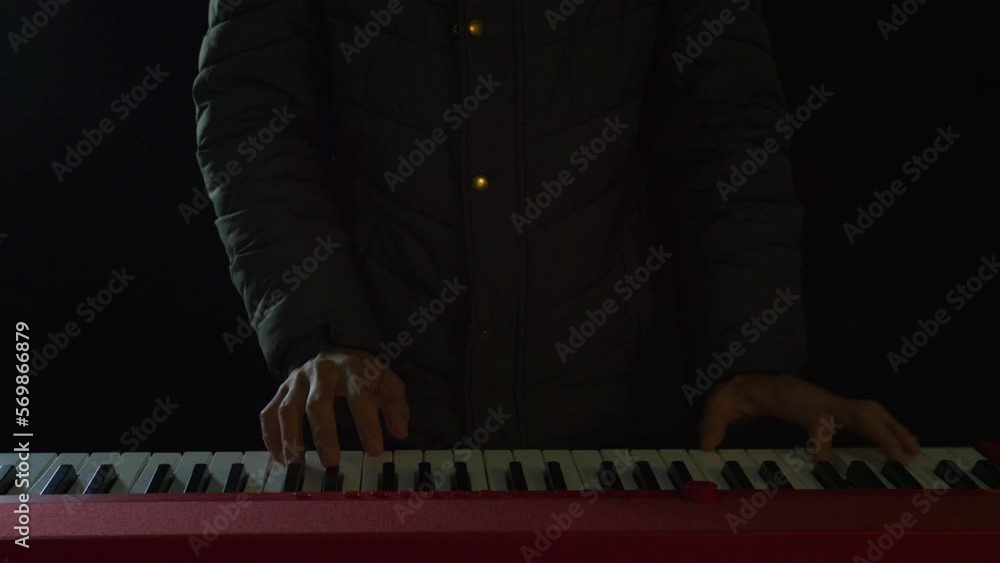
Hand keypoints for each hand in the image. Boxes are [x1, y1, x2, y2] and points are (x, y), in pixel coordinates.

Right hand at [260, 348, 409, 466]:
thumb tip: (401, 432)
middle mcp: (320, 372)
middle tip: (331, 462)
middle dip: (324, 433)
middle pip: (318, 402)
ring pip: (287, 408)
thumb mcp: (386, 381)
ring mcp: (296, 380)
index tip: (375, 451)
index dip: (367, 423)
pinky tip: (280, 458)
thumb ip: (395, 404)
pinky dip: (270, 437)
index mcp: (352, 368)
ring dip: (291, 438)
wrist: (333, 353)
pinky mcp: (281, 390)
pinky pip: (269, 413)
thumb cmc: (362, 374)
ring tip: (297, 464)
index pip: (359, 396)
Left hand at [699, 373, 919, 461]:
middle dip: (879, 431)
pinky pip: (868, 416)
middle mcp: (814, 398)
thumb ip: (713, 422)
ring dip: (893, 429)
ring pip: (869, 410)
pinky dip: (889, 428)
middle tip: (901, 455)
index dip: (820, 438)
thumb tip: (707, 444)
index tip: (824, 460)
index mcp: (790, 399)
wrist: (745, 377)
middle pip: (855, 409)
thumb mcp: (719, 405)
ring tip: (914, 451)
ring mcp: (827, 400)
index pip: (813, 418)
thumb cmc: (738, 394)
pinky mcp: (832, 407)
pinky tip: (904, 443)